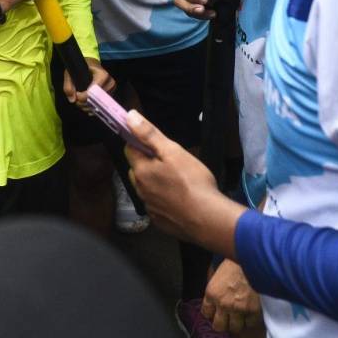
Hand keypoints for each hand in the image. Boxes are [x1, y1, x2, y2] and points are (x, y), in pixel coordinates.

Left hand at [63, 58, 116, 107]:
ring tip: (79, 101)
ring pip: (98, 105)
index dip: (83, 96)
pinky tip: (85, 104)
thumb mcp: (71, 73)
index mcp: (103, 75)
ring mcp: (112, 90)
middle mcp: (110, 83)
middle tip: (75, 100)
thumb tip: (73, 100)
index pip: (94, 91)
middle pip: (96, 100)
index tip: (76, 95)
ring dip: (86, 106)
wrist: (92, 65)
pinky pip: (100, 107)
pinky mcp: (110, 96)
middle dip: (84, 103)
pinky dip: (91, 108)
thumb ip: (68, 86)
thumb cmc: (81, 67)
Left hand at [125, 110, 242, 247]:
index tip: (154, 141)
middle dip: (147, 163)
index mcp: (141, 171)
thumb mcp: (173, 151)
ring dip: (155, 182)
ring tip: (177, 180)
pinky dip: (163, 200)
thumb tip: (130, 116)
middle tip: (170, 161)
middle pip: (137, 170)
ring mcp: (150, 207)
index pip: (129, 150)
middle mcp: (140, 190)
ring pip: (147, 188)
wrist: (207, 219)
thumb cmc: (192, 182)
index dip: (140, 142)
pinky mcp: (160, 221)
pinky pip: (156, 205)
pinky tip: (180, 199)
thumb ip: (150, 134)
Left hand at [202, 260, 261, 333]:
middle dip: (222, 324)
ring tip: (241, 317)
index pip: (206, 313)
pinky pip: (250, 323)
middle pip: (219, 326)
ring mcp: (238, 309)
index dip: (211, 314)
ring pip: (235, 328)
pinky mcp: (253, 310)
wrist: (253, 259)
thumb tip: (213, 296)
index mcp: (212, 293)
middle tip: (227, 320)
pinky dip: (251, 320)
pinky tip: (251, 313)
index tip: (215, 312)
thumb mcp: (218, 272)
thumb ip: (215, 286)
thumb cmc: (235, 262)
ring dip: (238, 323)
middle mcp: (223, 304)